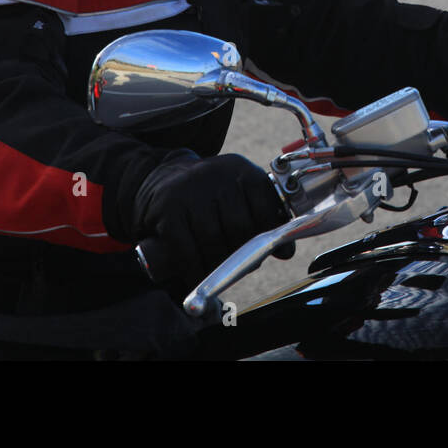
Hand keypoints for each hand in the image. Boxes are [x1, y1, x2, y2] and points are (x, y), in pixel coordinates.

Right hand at [130, 154, 289, 298]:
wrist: (161, 178)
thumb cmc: (209, 195)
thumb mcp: (238, 194)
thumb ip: (263, 218)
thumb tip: (286, 252)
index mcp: (241, 170)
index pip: (266, 205)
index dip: (271, 234)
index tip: (271, 253)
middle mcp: (217, 174)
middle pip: (240, 226)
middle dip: (243, 254)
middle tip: (240, 267)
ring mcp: (190, 190)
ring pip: (213, 240)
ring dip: (218, 267)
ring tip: (219, 276)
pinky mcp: (168, 209)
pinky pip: (186, 249)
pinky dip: (195, 269)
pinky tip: (198, 277)